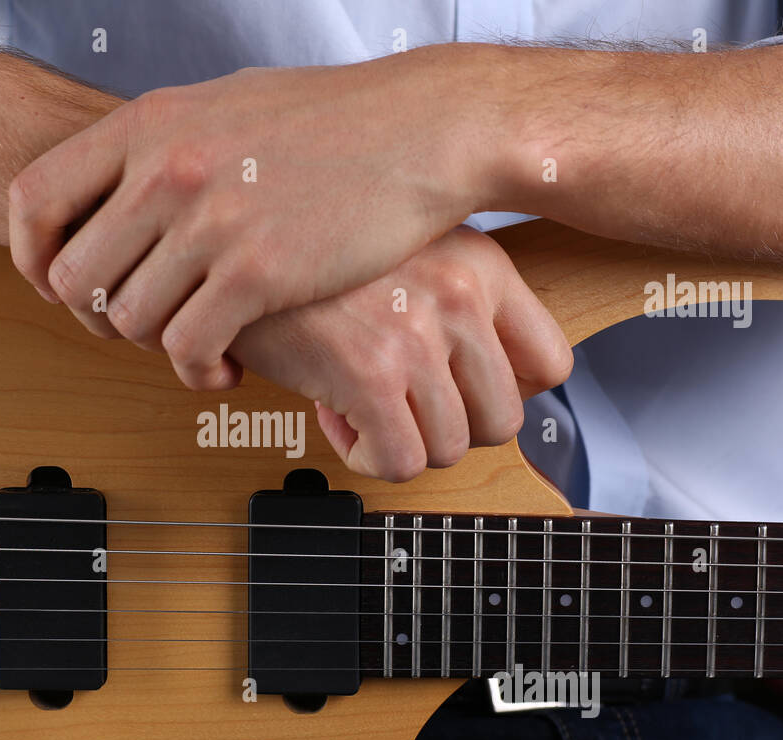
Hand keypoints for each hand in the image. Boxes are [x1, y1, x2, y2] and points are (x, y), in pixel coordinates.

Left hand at [9, 47, 490, 389]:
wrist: (422, 129)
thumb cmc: (334, 120)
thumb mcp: (225, 105)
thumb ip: (163, 145)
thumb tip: (116, 186)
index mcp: (150, 123)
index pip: (35, 199)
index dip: (32, 257)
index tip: (56, 285)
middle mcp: (167, 169)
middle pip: (74, 275)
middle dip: (96, 319)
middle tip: (138, 327)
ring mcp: (211, 221)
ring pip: (126, 320)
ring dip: (152, 348)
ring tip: (194, 345)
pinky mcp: (259, 272)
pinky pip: (186, 347)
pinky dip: (197, 371)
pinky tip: (227, 368)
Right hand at [228, 226, 571, 480]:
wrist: (229, 235)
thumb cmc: (306, 249)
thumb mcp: (400, 248)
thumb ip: (450, 298)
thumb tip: (476, 375)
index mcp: (480, 266)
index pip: (553, 365)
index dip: (507, 395)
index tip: (461, 394)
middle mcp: (461, 297)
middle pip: (503, 422)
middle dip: (447, 429)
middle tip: (400, 405)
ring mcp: (418, 335)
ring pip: (449, 449)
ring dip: (398, 442)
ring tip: (357, 403)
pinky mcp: (369, 372)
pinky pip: (399, 461)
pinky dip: (366, 456)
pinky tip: (333, 416)